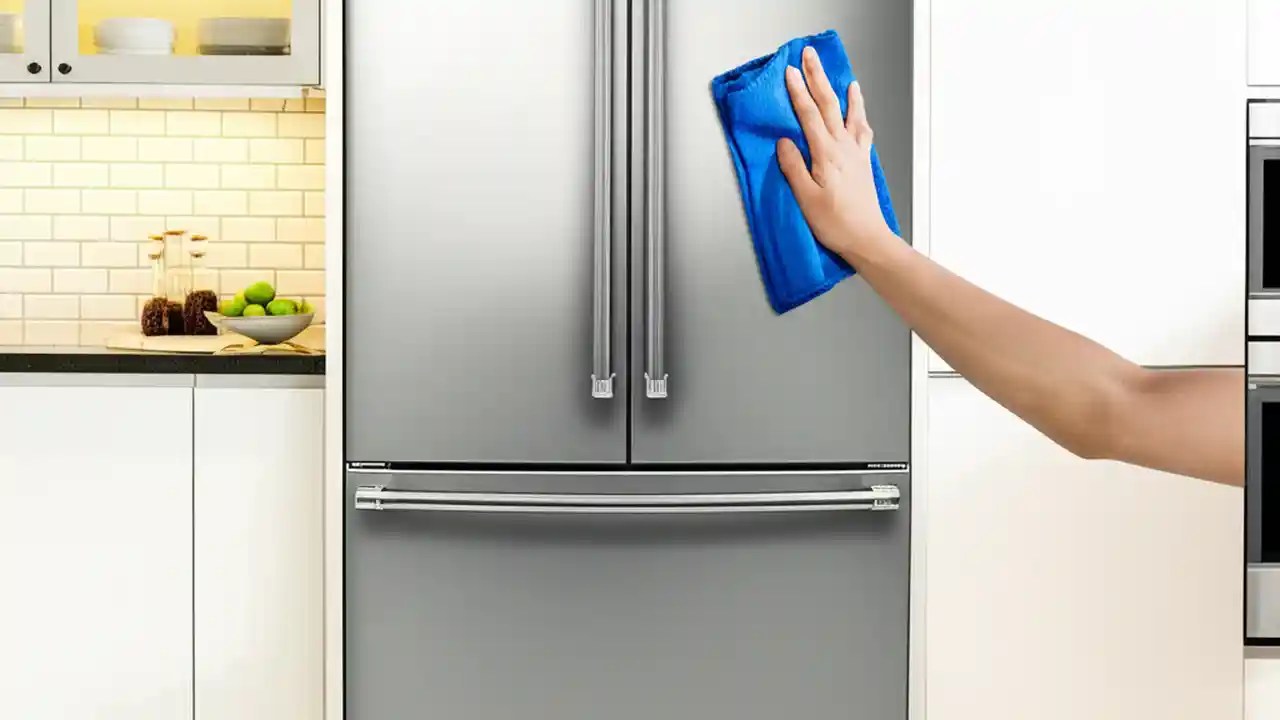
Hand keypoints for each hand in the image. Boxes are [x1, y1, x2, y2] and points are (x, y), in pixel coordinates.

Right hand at [778, 47, 897, 263]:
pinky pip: (862, 131)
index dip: (798, 91)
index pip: (808, 115)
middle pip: (829, 105)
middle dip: (818, 78)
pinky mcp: (863, 162)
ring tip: (845, 77)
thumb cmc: (835, 223)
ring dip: (844, 93)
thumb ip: (794, 167)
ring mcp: (856, 153)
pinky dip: (860, 116)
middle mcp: (844, 147)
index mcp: (826, 154)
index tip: (789, 71)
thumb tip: (784, 143)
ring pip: (850, 114)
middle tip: (809, 57)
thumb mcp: (806, 198)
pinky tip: (859, 111)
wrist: (867, 238)